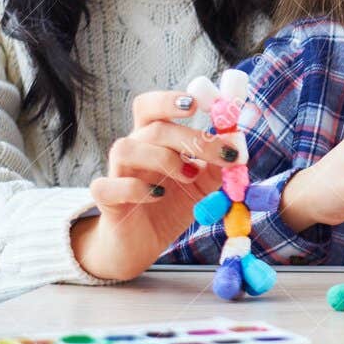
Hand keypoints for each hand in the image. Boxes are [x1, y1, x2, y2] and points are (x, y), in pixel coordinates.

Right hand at [72, 89, 235, 280]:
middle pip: (152, 127)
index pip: (152, 106)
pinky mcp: (106, 200)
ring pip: (125, 148)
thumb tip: (238, 146)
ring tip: (189, 177)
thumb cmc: (171, 205)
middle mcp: (134, 150)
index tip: (199, 104)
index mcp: (154, 140)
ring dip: (163, 158)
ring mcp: (116, 173)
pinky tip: (158, 195)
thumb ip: (219, 165)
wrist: (143, 243)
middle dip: (191, 137)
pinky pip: (107, 185)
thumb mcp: (204, 184)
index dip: (171, 100)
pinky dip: (135, 187)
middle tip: (222, 154)